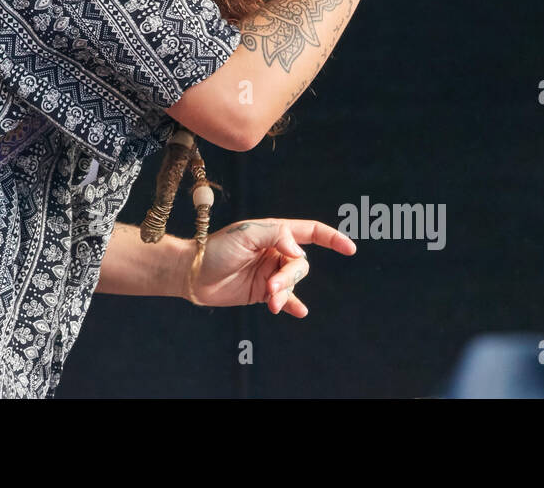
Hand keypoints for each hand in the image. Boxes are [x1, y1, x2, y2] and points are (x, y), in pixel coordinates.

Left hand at [184, 217, 355, 315]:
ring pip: (292, 283)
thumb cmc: (216, 248)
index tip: (350, 248)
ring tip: (270, 301)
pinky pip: (286, 299)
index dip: (331, 238)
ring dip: (284, 292)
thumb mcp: (246, 234)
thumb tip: (298, 250)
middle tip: (270, 287)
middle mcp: (275, 252)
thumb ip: (276, 235)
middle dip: (289, 277)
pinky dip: (293, 304)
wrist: (193, 274)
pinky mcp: (262, 292)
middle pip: (300, 264)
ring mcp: (269, 272)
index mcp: (274, 233)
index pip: (310, 232)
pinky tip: (299, 312)